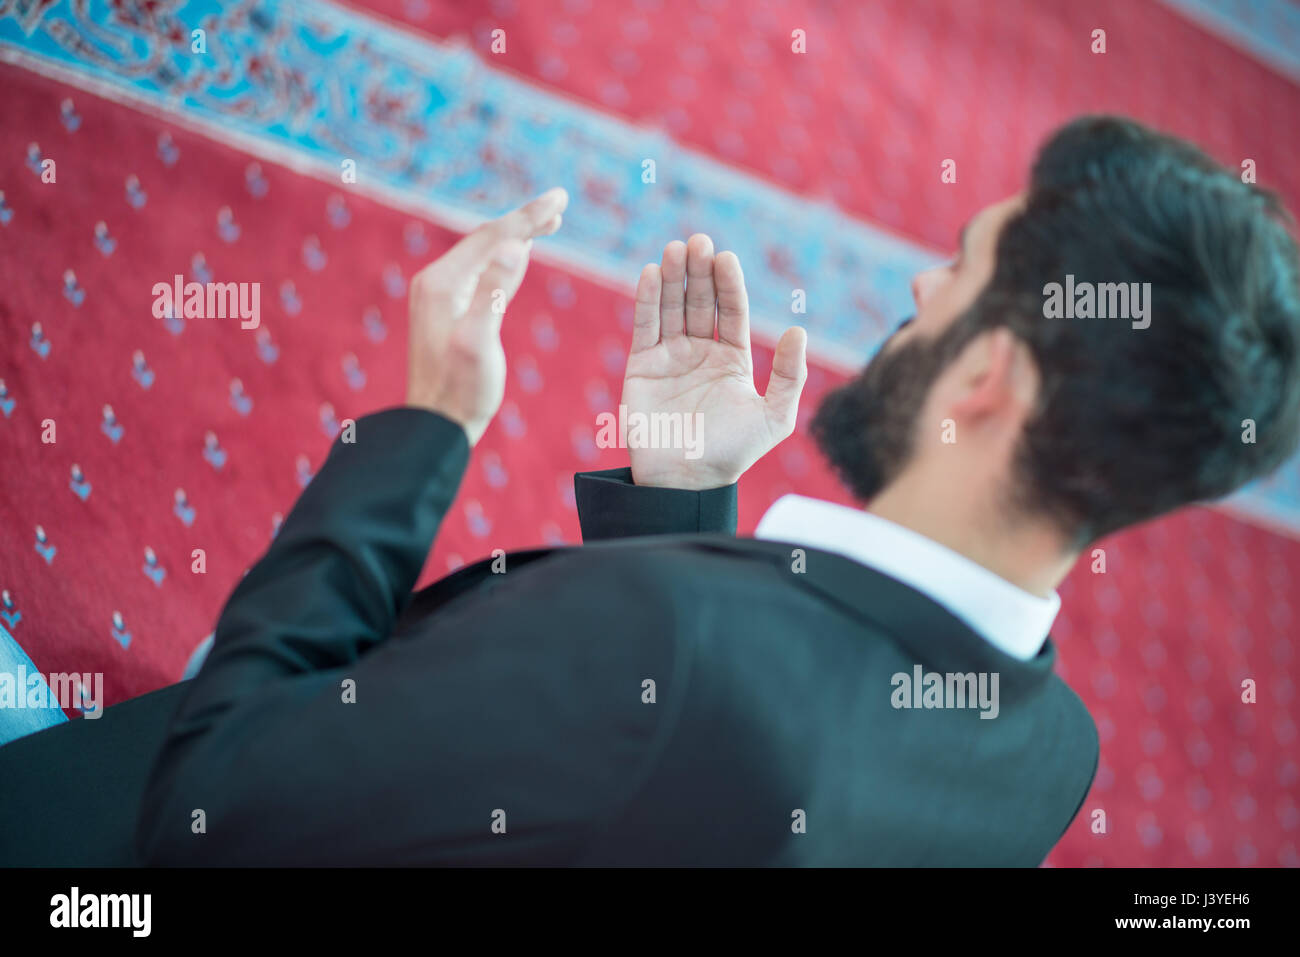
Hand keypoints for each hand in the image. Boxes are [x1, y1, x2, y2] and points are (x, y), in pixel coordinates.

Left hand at [406, 187, 568, 444]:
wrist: (437, 426)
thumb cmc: (461, 390)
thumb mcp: (479, 340)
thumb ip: (494, 291)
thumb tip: (515, 246)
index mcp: (442, 283)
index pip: (492, 237)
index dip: (528, 216)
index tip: (560, 198)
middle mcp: (437, 282)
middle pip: (488, 239)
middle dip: (525, 219)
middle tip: (560, 202)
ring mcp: (442, 296)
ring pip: (486, 253)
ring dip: (518, 235)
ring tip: (550, 219)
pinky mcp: (450, 311)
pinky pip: (482, 272)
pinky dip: (507, 258)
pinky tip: (522, 253)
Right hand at [621, 234, 807, 488]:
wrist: (686, 481)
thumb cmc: (732, 453)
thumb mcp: (774, 417)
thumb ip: (789, 376)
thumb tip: (799, 331)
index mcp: (731, 359)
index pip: (730, 311)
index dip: (728, 284)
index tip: (726, 258)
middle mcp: (699, 352)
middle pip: (699, 301)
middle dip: (699, 271)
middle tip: (698, 242)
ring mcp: (669, 358)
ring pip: (670, 307)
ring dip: (671, 277)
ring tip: (674, 250)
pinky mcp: (641, 367)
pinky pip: (644, 326)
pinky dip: (645, 300)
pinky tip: (649, 273)